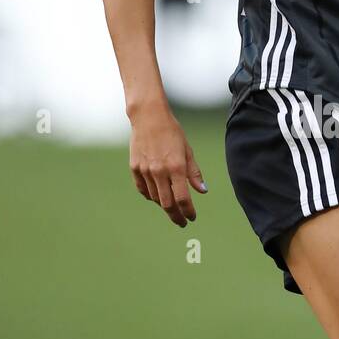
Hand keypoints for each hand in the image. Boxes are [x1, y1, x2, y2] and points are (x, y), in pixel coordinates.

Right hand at [128, 102, 205, 226]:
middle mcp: (159, 171)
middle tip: (182, 222)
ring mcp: (145, 170)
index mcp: (176, 167)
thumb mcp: (187, 150)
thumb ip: (194, 173)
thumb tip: (203, 191)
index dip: (188, 212)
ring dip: (164, 205)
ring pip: (155, 198)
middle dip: (176, 216)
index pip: (183, 199)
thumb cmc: (172, 132)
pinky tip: (157, 197)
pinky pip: (143, 189)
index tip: (192, 218)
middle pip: (167, 204)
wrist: (148, 117)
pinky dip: (151, 196)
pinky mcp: (134, 168)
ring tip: (172, 207)